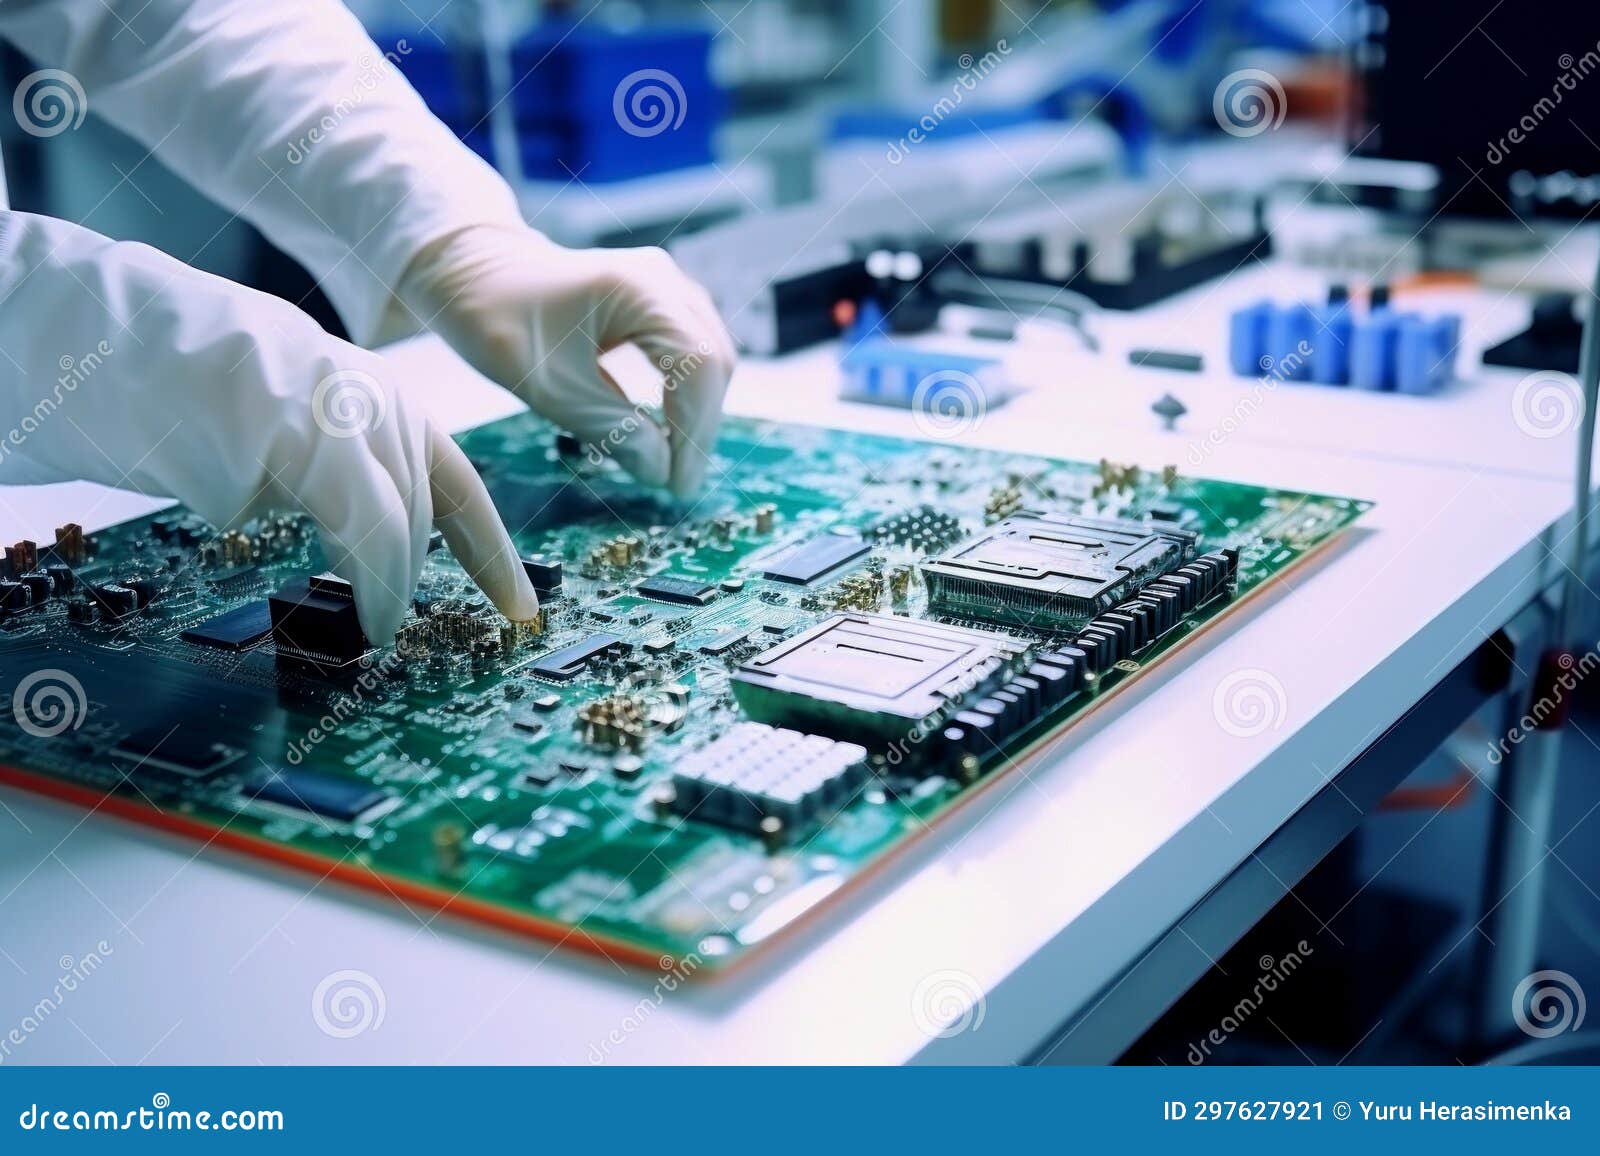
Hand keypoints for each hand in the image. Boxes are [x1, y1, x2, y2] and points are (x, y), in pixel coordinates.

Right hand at [0, 210, 538, 645]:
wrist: (37, 324)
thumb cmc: (117, 386)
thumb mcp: (235, 421)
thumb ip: (302, 465)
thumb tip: (348, 540)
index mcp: (331, 372)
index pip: (436, 459)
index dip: (483, 537)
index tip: (516, 599)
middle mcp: (334, 372)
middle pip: (425, 480)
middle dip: (439, 559)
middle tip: (419, 623)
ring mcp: (307, 387)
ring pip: (399, 496)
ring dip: (401, 574)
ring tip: (387, 628)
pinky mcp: (272, 411)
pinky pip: (357, 505)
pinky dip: (377, 569)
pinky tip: (372, 613)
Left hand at [393, 224, 736, 497]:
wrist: (470, 270)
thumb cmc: (495, 318)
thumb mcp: (546, 387)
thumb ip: (609, 429)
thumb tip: (662, 472)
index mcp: (639, 288)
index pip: (698, 366)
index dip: (696, 432)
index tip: (679, 485)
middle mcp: (663, 280)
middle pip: (713, 362)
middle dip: (699, 428)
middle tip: (676, 483)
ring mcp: (664, 287)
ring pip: (707, 359)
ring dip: (695, 413)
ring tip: (671, 462)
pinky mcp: (656, 303)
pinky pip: (688, 354)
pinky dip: (682, 395)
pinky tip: (665, 432)